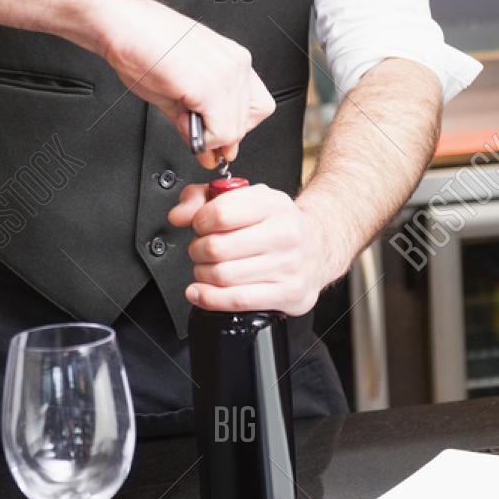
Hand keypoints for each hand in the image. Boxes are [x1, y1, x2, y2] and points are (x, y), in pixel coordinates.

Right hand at [98, 0, 274, 166]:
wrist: (124, 24)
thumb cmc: (144, 45)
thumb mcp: (178, 87)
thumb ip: (198, 122)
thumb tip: (209, 151)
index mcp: (234, 60)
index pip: (256, 109)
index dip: (235, 127)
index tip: (215, 137)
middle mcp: (237, 64)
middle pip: (247, 123)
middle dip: (219, 135)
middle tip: (191, 125)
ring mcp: (226, 75)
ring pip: (235, 131)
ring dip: (208, 136)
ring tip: (184, 115)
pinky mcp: (210, 87)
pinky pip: (220, 132)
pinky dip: (201, 138)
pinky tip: (183, 119)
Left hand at [167, 181, 331, 314]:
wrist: (319, 248)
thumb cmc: (276, 224)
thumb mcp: (245, 199)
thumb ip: (203, 198)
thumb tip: (179, 215)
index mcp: (274, 204)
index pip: (221, 213)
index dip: (199, 222)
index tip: (200, 226)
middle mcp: (285, 233)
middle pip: (217, 247)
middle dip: (198, 250)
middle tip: (201, 249)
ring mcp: (289, 266)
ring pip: (223, 275)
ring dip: (202, 274)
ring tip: (206, 268)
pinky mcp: (289, 293)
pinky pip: (238, 300)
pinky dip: (210, 298)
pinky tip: (202, 292)